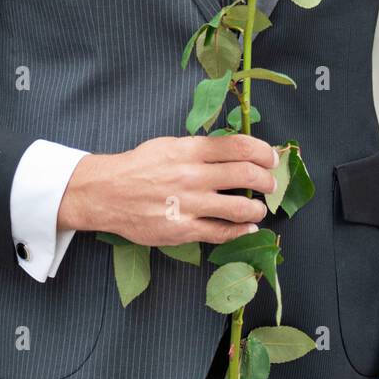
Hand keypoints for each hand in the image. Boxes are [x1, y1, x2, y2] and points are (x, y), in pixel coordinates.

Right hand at [56, 133, 279, 246]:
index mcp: (190, 150)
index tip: (271, 158)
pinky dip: (241, 230)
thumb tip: (235, 151)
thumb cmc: (139, 166)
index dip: (263, 151)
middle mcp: (193, 175)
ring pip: (240, 207)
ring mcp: (189, 204)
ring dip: (257, 208)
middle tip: (270, 184)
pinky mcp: (183, 229)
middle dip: (266, 180)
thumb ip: (201, 149)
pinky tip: (248, 227)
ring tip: (259, 208)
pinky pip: (222, 232)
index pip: (239, 146)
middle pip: (246, 175)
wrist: (106, 193)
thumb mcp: (170, 145)